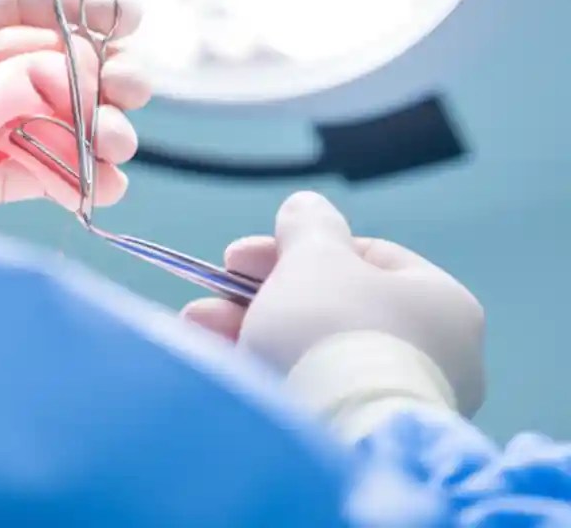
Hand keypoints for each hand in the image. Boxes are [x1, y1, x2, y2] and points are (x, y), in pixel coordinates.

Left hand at [0, 0, 150, 220]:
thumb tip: (65, 31)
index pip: (46, 18)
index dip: (91, 10)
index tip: (130, 15)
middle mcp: (1, 84)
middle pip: (78, 70)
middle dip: (116, 75)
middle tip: (133, 89)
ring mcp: (11, 133)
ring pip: (81, 122)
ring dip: (111, 130)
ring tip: (117, 141)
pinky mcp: (12, 181)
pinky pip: (67, 174)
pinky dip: (93, 179)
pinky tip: (108, 183)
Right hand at [181, 192, 484, 417]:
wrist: (340, 432)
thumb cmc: (334, 329)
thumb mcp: (315, 256)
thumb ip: (308, 226)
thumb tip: (306, 206)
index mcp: (442, 301)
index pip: (367, 258)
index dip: (299, 248)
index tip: (240, 256)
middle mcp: (436, 353)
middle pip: (332, 307)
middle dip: (260, 295)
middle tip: (211, 294)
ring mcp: (400, 399)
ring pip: (314, 351)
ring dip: (251, 331)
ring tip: (199, 326)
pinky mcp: (364, 436)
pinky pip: (311, 389)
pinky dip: (267, 371)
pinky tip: (224, 361)